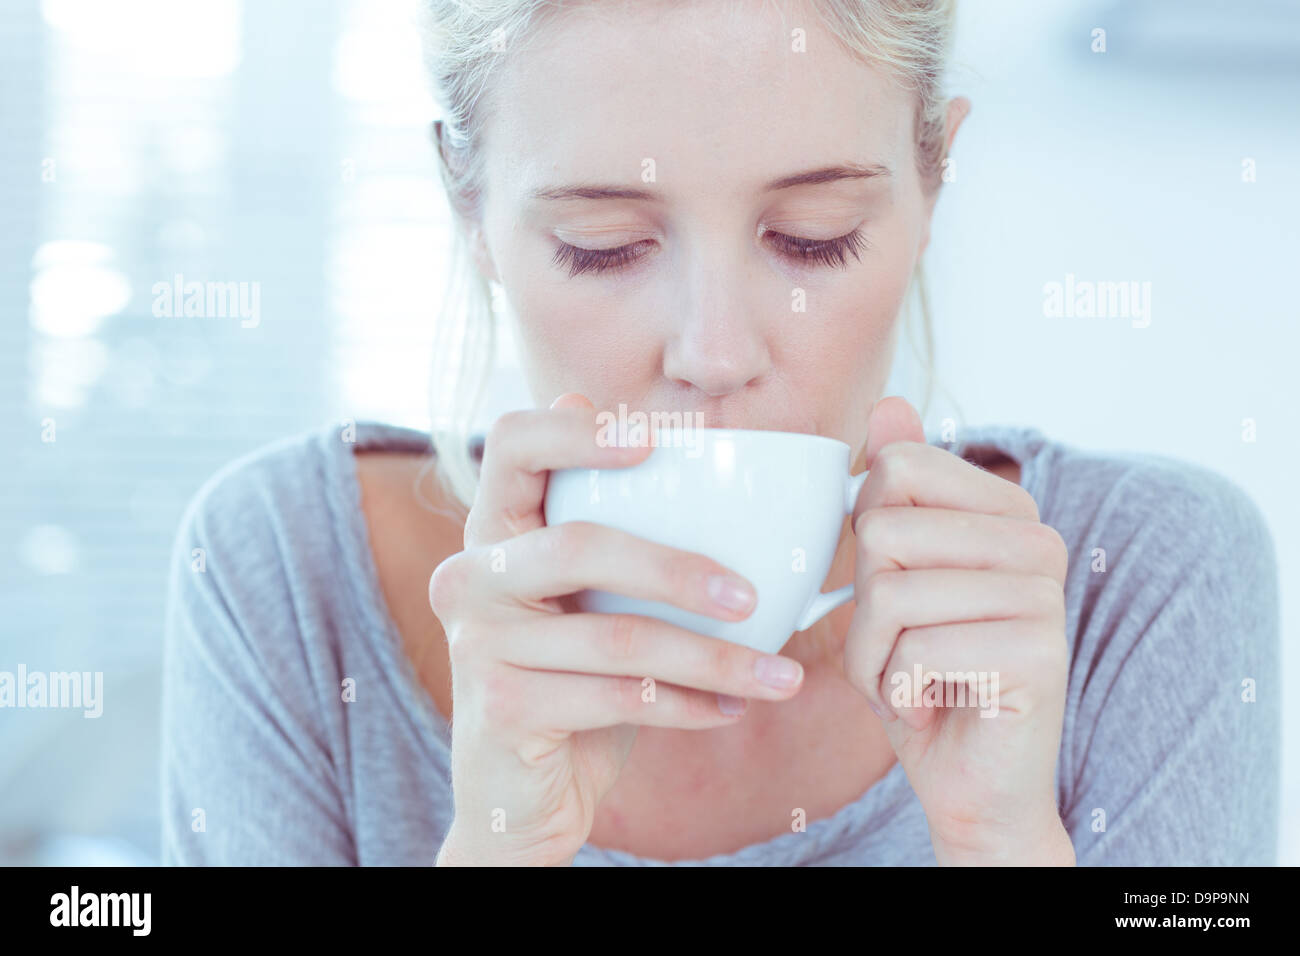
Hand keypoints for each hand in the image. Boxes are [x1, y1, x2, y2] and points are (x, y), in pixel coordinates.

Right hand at [429, 394, 806, 865]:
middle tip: (751, 595)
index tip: (664, 439)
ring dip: (713, 658)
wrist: (520, 798)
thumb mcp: (592, 604)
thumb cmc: (572, 681)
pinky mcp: (501, 707)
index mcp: (494, 530)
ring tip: (779, 675)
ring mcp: (477, 643)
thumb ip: (623, 536)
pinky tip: (732, 709)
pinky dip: (689, 705)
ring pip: (617, 637)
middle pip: (578, 545)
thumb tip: (698, 449)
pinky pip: (618, 698)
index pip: (515, 444)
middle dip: (677, 569)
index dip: (581, 432)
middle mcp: (469, 576)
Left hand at [842, 397, 1072, 864]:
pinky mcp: (1040, 650)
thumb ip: (898, 492)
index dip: (866, 541)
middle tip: (904, 648)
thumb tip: (890, 402)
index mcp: (1005, 510)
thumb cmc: (927, 676)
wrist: (972, 784)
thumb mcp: (895, 579)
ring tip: (916, 680)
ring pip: (890, 596)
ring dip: (874, 658)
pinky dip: (899, 693)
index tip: (900, 591)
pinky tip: (937, 707)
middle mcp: (1037, 539)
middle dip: (864, 609)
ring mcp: (1045, 593)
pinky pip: (913, 651)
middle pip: (883, 533)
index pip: (893, 470)